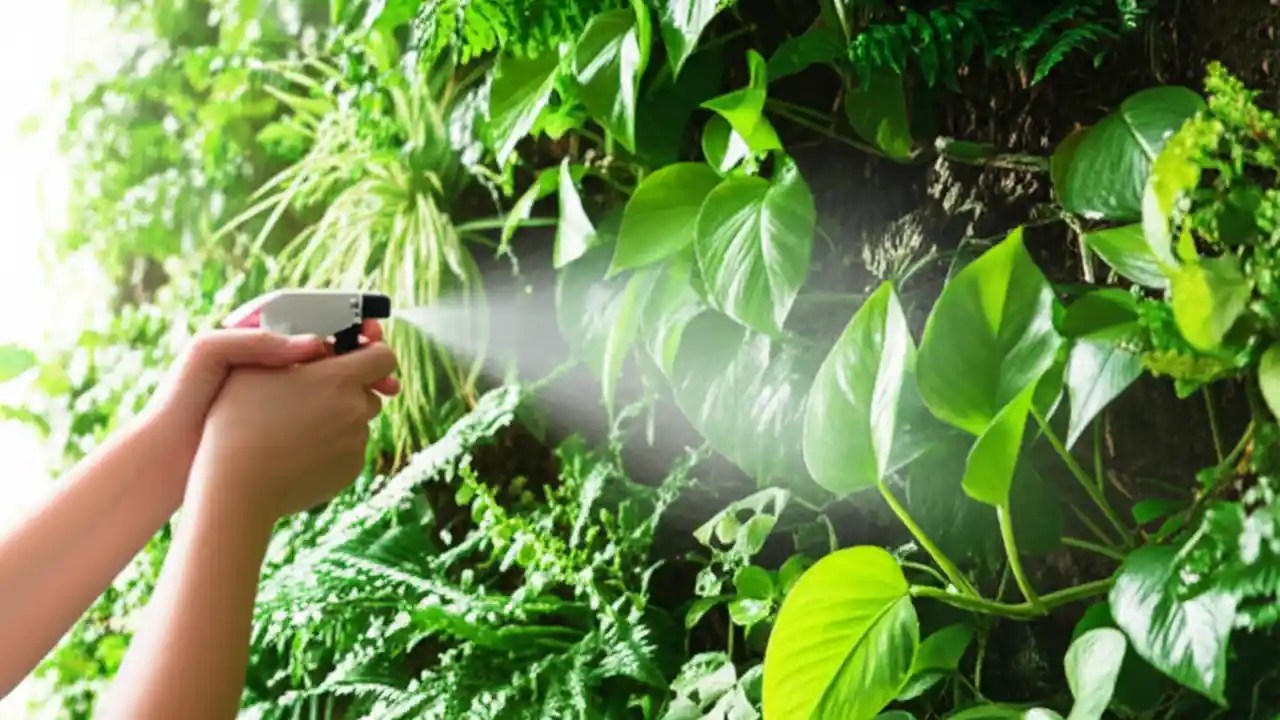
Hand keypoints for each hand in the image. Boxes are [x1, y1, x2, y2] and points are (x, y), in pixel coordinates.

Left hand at [145, 320, 398, 432]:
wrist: (165, 454)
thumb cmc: (184, 399)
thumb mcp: (210, 354)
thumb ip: (258, 341)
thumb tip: (315, 343)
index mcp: (258, 332)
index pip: (312, 314)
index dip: (347, 319)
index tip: (370, 332)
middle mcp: (273, 357)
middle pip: (332, 346)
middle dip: (365, 353)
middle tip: (388, 368)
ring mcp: (281, 390)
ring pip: (334, 378)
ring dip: (363, 383)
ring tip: (385, 393)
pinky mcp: (284, 418)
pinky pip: (325, 407)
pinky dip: (348, 408)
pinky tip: (360, 417)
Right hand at [187, 341, 398, 523]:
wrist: (236, 487)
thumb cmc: (237, 422)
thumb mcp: (256, 368)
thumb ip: (295, 348)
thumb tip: (321, 345)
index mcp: (339, 378)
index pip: (383, 356)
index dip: (370, 352)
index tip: (352, 356)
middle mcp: (356, 410)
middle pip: (369, 391)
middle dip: (347, 388)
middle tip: (310, 394)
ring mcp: (356, 444)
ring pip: (358, 421)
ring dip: (338, 418)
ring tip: (297, 425)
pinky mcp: (350, 471)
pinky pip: (349, 449)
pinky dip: (331, 446)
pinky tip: (298, 450)